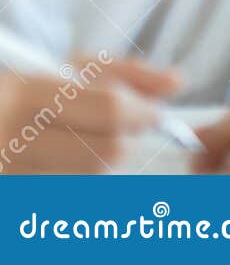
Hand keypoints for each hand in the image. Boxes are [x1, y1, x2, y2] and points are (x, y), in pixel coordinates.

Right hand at [0, 58, 179, 173]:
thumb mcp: (71, 70)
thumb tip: (177, 84)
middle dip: (128, 140)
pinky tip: (71, 158)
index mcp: (30, 95)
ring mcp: (12, 174)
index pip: (109, 111)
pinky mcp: (15, 196)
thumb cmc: (30, 91)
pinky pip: (70, 191)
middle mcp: (15, 138)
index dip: (143, 113)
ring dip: (106, 159)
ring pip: (91, 176)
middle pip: (106, 152)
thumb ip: (126, 73)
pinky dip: (83, 176)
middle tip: (126, 129)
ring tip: (90, 139)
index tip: (156, 114)